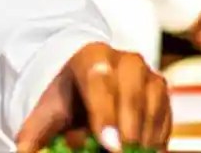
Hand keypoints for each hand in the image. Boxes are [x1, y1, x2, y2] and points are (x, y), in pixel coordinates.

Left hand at [15, 42, 169, 152]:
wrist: (89, 79)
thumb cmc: (68, 98)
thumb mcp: (48, 112)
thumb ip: (34, 134)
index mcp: (92, 58)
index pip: (99, 83)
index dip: (105, 115)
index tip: (109, 144)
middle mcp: (124, 61)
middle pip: (131, 94)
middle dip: (128, 128)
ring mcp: (147, 73)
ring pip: (153, 105)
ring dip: (145, 136)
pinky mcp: (162, 90)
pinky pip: (166, 116)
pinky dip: (157, 137)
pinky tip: (147, 151)